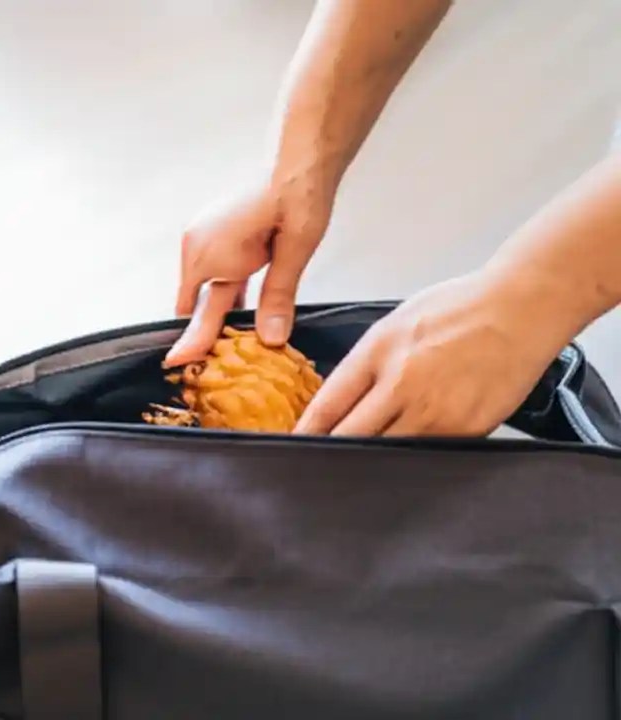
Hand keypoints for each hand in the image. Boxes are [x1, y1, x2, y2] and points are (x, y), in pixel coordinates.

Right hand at [166, 178, 332, 367]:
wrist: (298, 163)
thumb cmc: (297, 198)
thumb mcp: (294, 252)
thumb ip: (277, 297)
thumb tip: (270, 338)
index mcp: (206, 252)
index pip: (192, 311)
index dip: (191, 339)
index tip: (177, 363)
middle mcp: (196, 246)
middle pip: (200, 302)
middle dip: (207, 331)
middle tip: (201, 365)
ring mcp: (203, 238)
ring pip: (210, 289)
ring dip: (223, 311)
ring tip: (235, 344)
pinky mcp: (215, 235)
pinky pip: (217, 274)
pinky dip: (228, 293)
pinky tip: (246, 310)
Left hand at [295, 271, 563, 436]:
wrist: (521, 307)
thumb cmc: (460, 309)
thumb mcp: (394, 325)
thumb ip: (365, 363)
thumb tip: (337, 400)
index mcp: (379, 352)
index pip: (328, 405)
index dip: (306, 432)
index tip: (294, 445)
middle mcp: (403, 384)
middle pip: (351, 437)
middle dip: (331, 451)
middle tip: (317, 462)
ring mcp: (436, 411)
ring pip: (387, 452)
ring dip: (370, 459)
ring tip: (359, 464)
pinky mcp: (467, 429)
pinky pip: (427, 455)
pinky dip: (411, 458)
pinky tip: (405, 456)